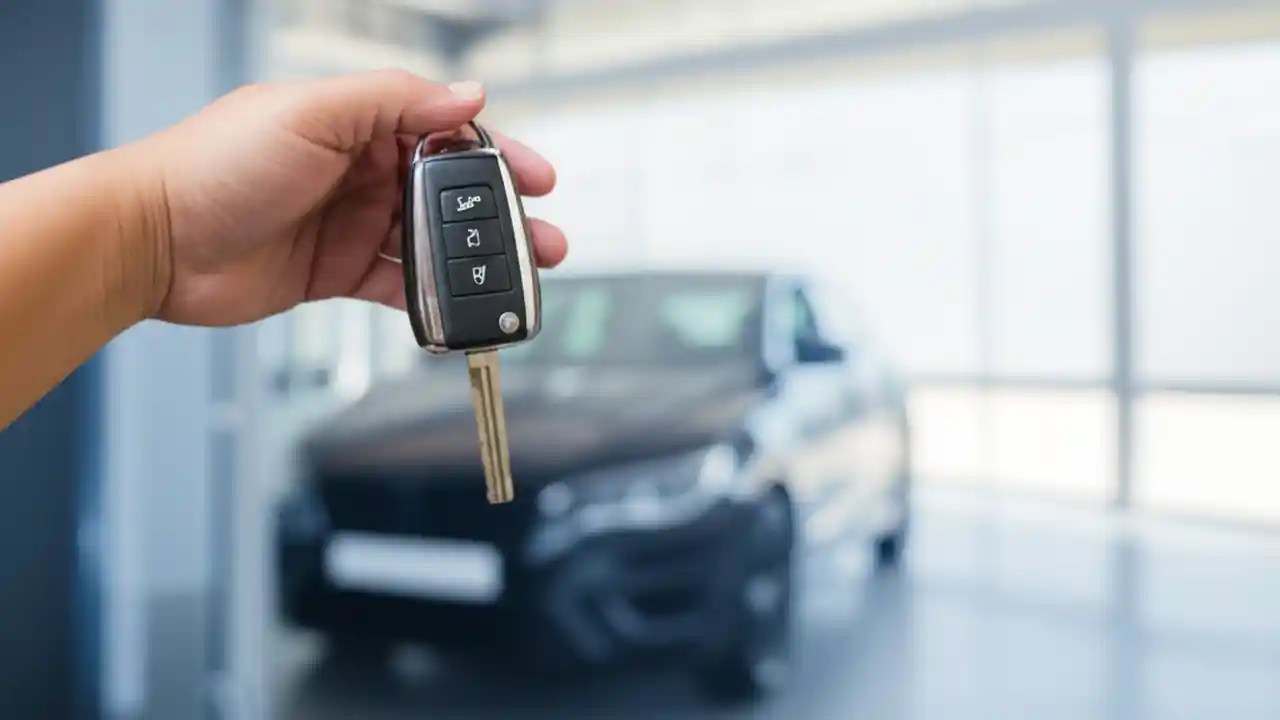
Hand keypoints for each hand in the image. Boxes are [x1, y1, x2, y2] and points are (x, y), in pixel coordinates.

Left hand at [126, 70, 566, 325]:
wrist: (152, 241)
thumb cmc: (212, 165)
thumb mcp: (310, 115)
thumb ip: (395, 101)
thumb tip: (467, 94)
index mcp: (357, 123)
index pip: (446, 134)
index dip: (497, 156)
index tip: (537, 178)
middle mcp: (358, 170)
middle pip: (449, 195)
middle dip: (500, 219)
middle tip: (543, 241)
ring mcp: (349, 223)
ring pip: (432, 244)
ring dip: (476, 263)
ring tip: (517, 281)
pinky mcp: (335, 272)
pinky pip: (396, 286)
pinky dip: (430, 300)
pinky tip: (459, 311)